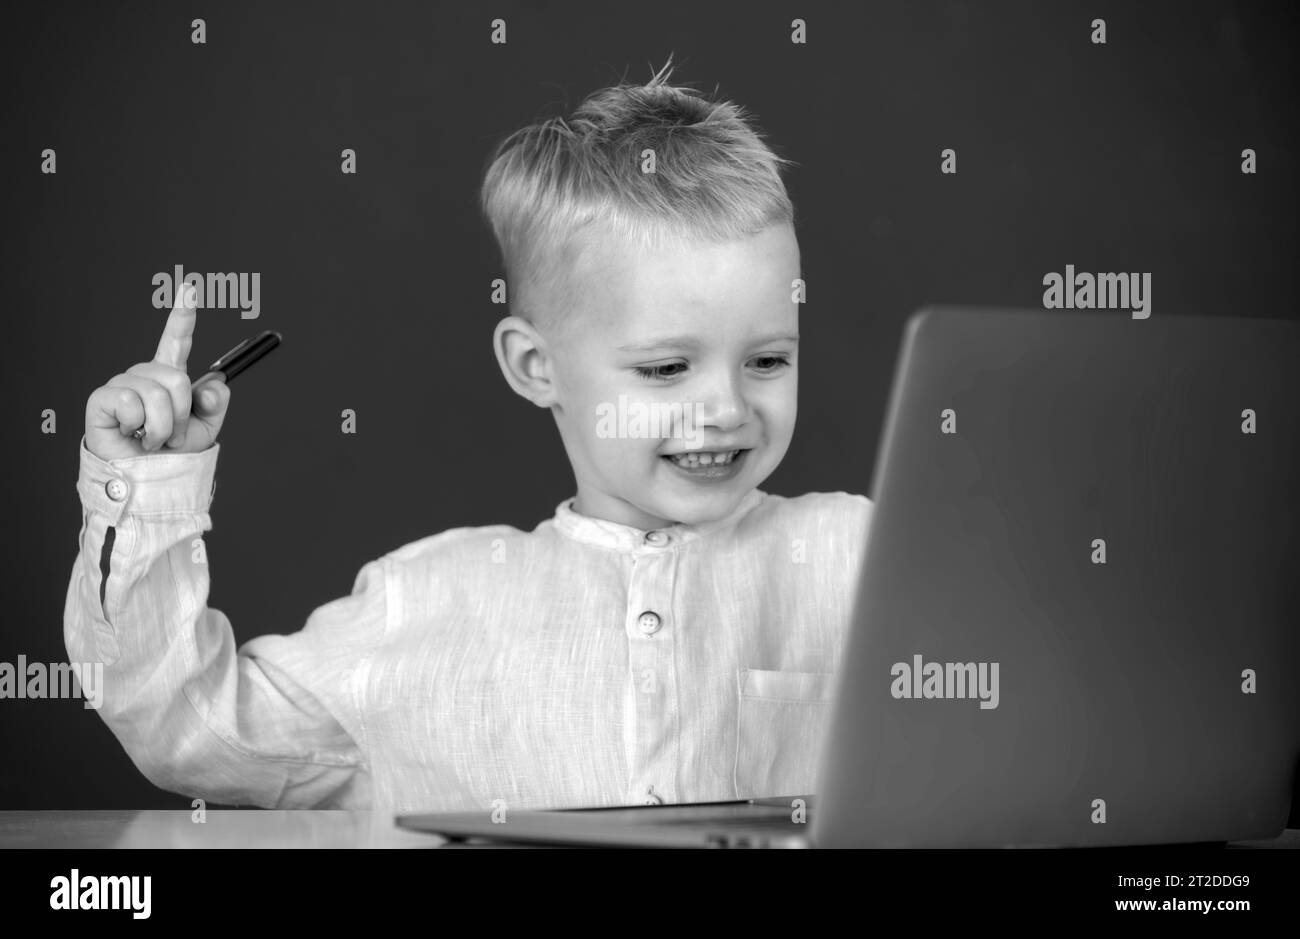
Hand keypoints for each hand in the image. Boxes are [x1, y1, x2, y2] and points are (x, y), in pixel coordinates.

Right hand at [84, 285, 231, 460]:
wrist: (148, 479)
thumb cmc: (171, 453)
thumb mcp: (206, 428)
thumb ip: (215, 402)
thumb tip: (212, 385)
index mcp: (169, 377)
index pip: (177, 341)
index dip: (183, 316)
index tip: (189, 288)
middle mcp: (145, 375)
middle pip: (178, 378)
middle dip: (182, 414)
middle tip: (170, 434)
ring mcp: (123, 384)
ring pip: (157, 394)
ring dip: (162, 426)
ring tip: (150, 438)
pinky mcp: (103, 398)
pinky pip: (133, 403)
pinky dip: (139, 426)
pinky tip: (130, 434)